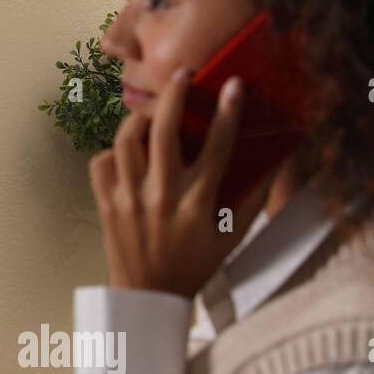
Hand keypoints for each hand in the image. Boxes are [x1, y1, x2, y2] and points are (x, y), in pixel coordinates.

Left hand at [91, 70, 270, 297]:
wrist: (148, 298)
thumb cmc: (194, 266)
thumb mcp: (231, 238)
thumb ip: (250, 201)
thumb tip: (271, 164)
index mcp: (196, 204)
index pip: (218, 148)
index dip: (229, 112)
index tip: (235, 86)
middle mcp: (161, 196)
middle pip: (164, 132)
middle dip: (175, 96)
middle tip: (184, 75)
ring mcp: (129, 198)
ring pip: (127, 140)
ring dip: (140, 117)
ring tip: (153, 110)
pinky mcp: (106, 204)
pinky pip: (101, 163)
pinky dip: (112, 152)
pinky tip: (127, 152)